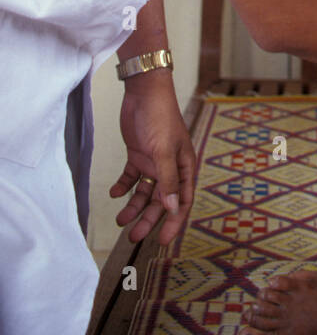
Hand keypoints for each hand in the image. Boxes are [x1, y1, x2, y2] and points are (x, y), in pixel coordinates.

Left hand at [110, 72, 195, 246]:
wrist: (144, 92)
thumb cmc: (160, 118)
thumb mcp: (162, 152)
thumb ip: (167, 181)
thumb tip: (172, 209)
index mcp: (184, 167)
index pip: (181, 201)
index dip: (173, 222)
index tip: (163, 242)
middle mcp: (170, 167)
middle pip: (160, 201)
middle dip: (148, 219)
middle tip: (133, 236)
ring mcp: (154, 161)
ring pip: (144, 192)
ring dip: (134, 206)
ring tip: (120, 220)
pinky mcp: (138, 154)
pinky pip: (131, 177)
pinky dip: (123, 187)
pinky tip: (114, 193)